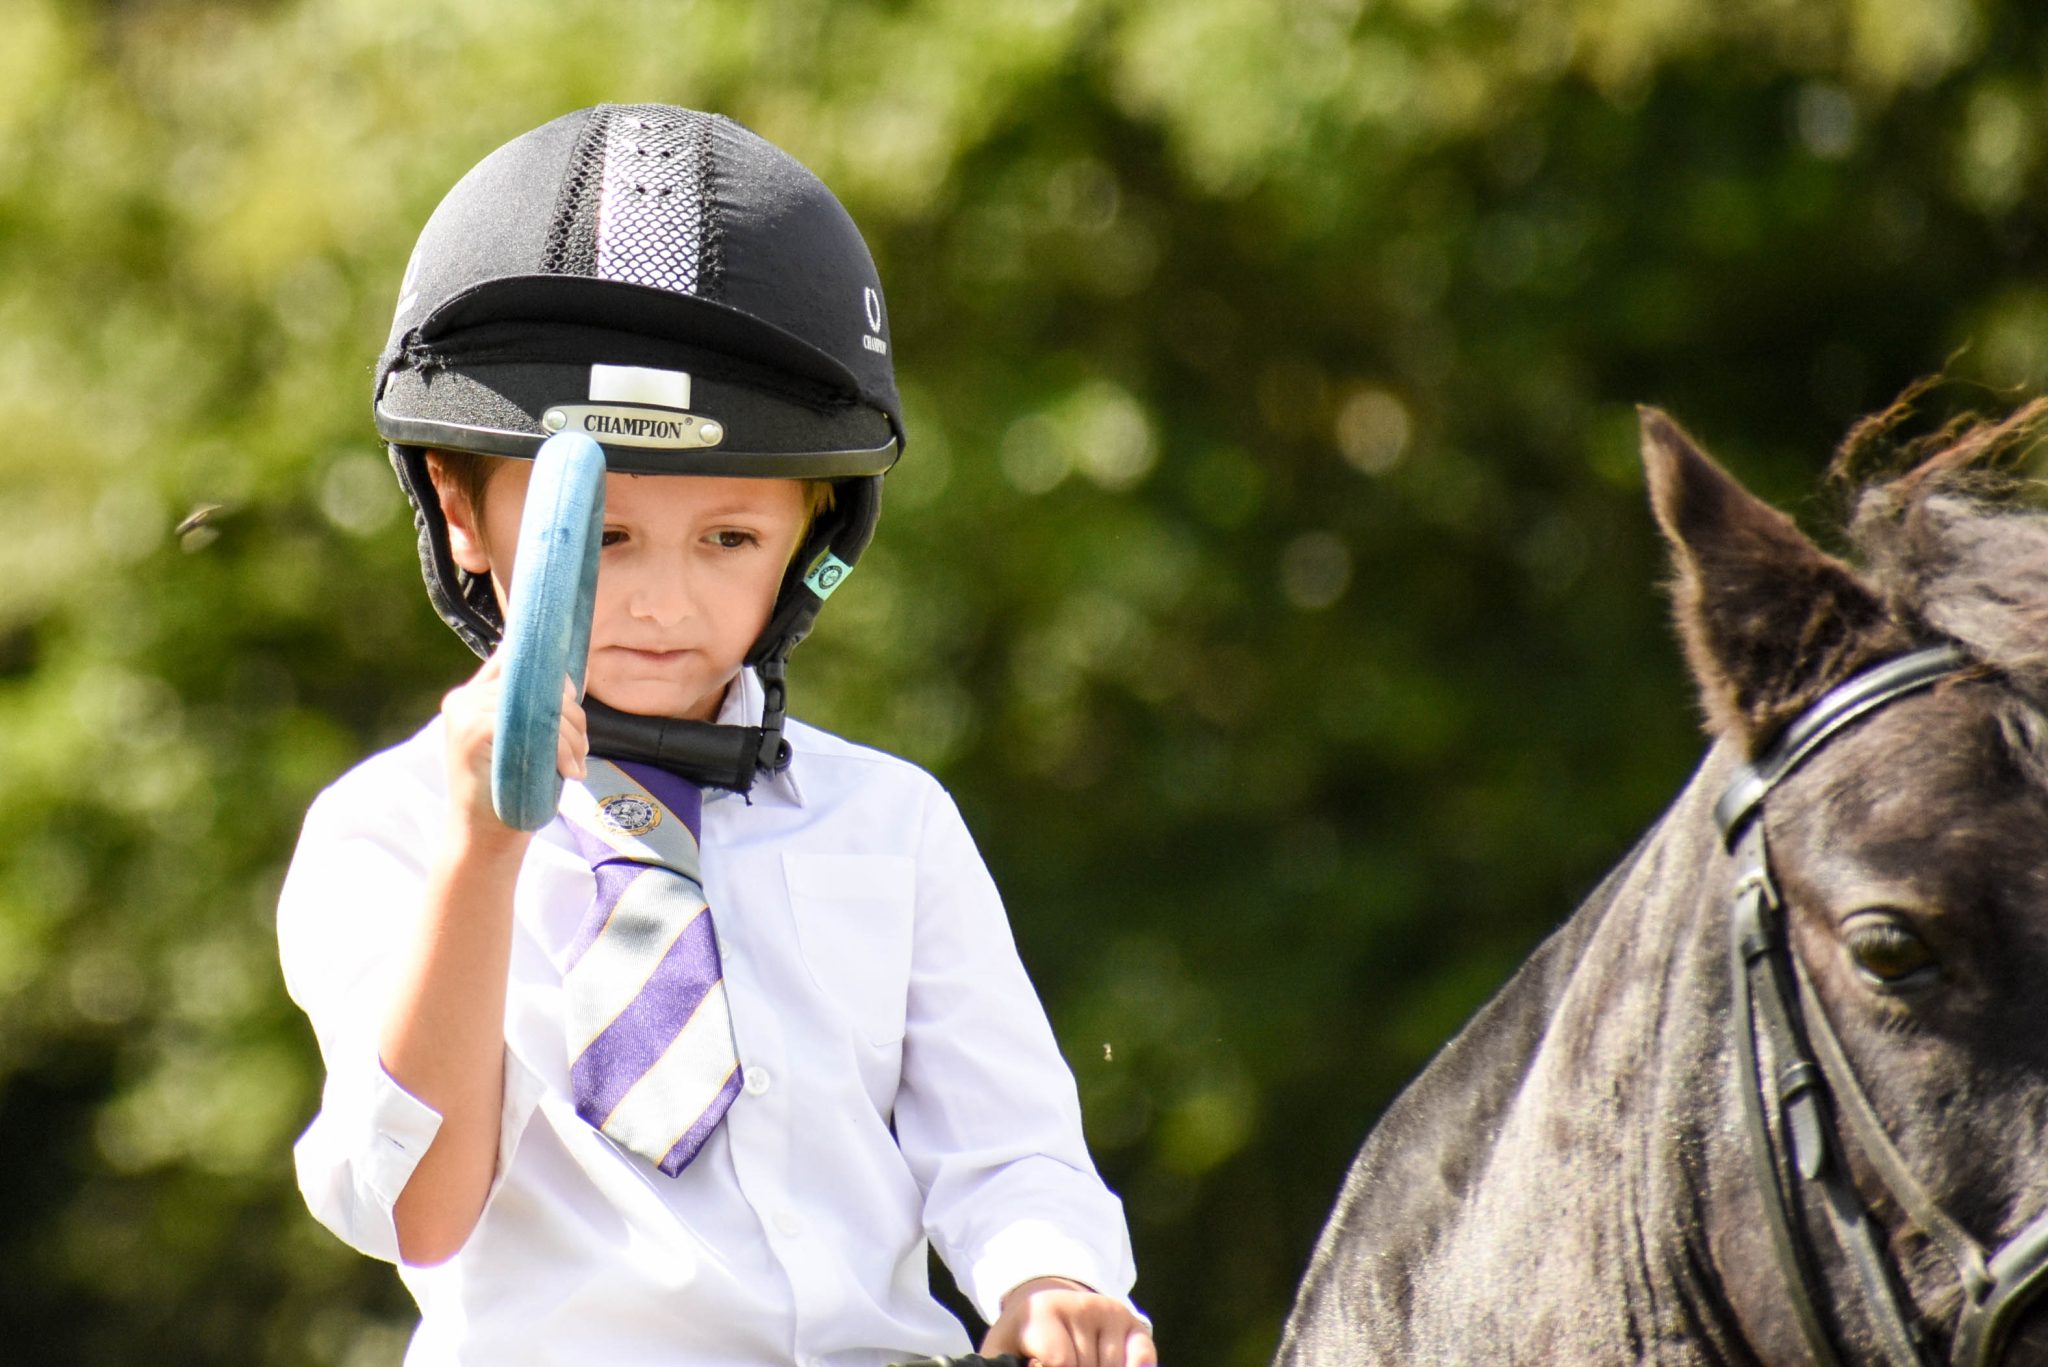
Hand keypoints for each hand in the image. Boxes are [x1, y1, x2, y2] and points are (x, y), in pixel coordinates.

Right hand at [440, 652, 587, 844]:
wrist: (485, 838)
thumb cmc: (512, 790)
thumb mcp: (529, 741)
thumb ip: (541, 708)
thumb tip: (575, 673)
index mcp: (472, 697)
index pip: (513, 660)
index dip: (548, 670)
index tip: (572, 692)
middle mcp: (463, 698)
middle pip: (535, 683)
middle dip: (570, 715)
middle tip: (583, 747)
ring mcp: (464, 712)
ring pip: (538, 704)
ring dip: (569, 736)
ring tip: (575, 766)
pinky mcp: (472, 730)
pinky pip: (531, 724)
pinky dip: (558, 748)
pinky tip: (567, 771)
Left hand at [979, 1277, 1156, 1366]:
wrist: (1046, 1306)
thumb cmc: (1022, 1340)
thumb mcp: (1004, 1350)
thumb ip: (1010, 1363)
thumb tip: (1038, 1364)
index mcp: (1042, 1310)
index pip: (1059, 1361)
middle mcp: (1081, 1305)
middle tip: (1060, 1364)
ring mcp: (1110, 1312)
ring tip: (1082, 1364)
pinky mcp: (1133, 1322)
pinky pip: (1143, 1357)